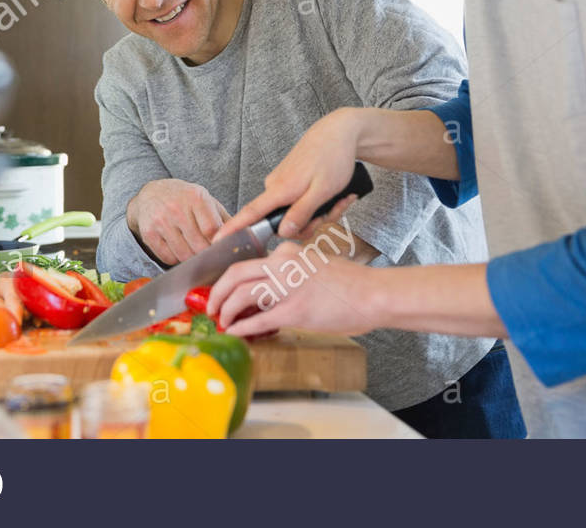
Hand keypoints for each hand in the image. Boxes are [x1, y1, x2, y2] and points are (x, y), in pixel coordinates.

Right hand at [126, 179, 230, 264]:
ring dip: (192, 259)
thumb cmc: (183, 198)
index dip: (219, 243)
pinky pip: (168, 257)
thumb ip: (223, 218)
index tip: (223, 249)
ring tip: (195, 253)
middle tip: (211, 257)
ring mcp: (161, 221)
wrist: (151, 194)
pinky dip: (176, 259)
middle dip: (207, 255)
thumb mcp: (205, 199)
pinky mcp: (149, 233)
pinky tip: (179, 249)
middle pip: (198, 245)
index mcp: (195, 197)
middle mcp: (176, 208)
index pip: (212, 229)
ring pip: (183, 255)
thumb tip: (245, 236)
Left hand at [205, 241, 379, 337]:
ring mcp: (287, 288)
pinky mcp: (294, 311)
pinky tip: (236, 332)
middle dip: (217, 292)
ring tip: (222, 322)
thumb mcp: (315, 265)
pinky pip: (258, 320)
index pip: (248, 263)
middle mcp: (283, 265)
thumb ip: (291, 272)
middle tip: (211, 307)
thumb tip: (269, 289)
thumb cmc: (351, 284)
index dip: (230, 280)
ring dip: (226, 311)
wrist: (374, 294)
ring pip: (241, 295)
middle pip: (235, 274)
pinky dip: (242, 327)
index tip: (223, 291)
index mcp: (287, 253)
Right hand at [216, 108, 364, 240]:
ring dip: (321, 212)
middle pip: (284, 222)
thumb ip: (301, 213)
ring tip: (339, 198)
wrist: (338, 131)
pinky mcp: (292, 181)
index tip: (216, 240)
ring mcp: (284, 183)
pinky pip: (302, 202)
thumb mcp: (322, 191)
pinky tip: (338, 194)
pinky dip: (321, 203)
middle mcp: (276, 187)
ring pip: (298, 213)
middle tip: (333, 211)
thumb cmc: (332, 158)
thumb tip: (283, 232)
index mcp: (280, 190)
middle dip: (311, 223)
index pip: (250, 213)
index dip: (234, 228)